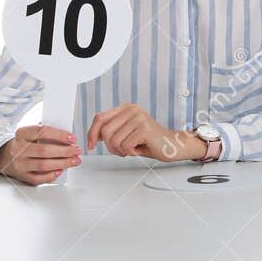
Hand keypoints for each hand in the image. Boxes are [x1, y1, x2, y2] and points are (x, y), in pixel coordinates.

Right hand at [0, 124, 81, 184]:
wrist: (6, 156)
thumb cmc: (25, 143)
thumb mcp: (32, 133)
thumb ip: (48, 134)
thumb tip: (68, 138)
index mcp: (21, 134)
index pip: (41, 132)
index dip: (59, 135)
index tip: (73, 138)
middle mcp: (18, 149)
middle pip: (44, 150)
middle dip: (64, 151)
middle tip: (76, 150)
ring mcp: (19, 164)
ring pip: (43, 165)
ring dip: (62, 163)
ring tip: (74, 160)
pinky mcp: (22, 176)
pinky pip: (39, 178)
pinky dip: (52, 175)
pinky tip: (61, 170)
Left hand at [86, 103, 203, 161]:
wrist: (171, 145)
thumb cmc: (148, 141)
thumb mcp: (126, 132)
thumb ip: (111, 130)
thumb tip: (92, 135)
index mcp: (127, 108)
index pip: (100, 118)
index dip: (92, 133)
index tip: (90, 145)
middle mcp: (133, 109)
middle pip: (105, 131)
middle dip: (109, 146)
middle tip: (121, 150)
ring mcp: (139, 118)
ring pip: (114, 140)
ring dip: (120, 151)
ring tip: (131, 149)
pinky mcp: (144, 129)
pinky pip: (125, 146)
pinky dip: (129, 152)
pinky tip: (138, 149)